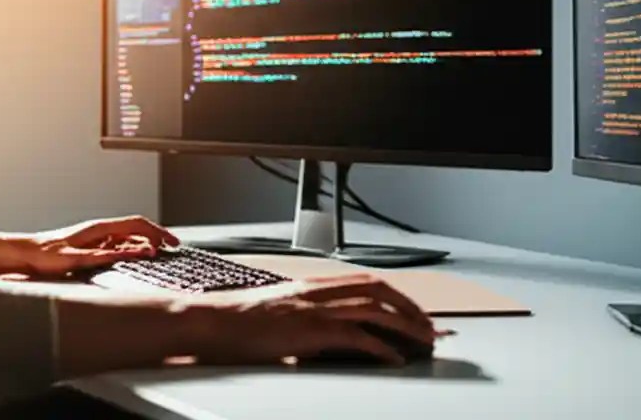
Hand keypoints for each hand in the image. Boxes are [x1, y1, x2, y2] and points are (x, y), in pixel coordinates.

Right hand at [0, 215, 179, 278]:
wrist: (27, 254)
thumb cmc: (56, 253)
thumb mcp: (90, 250)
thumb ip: (111, 249)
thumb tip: (138, 251)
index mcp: (101, 229)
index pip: (135, 223)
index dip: (157, 230)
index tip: (173, 241)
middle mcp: (96, 230)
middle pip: (134, 224)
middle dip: (158, 232)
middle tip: (174, 244)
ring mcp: (85, 241)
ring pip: (120, 234)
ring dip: (142, 240)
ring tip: (159, 248)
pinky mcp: (73, 255)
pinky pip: (98, 254)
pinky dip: (117, 253)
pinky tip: (129, 256)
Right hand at [186, 274, 445, 365]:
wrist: (211, 323)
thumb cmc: (239, 322)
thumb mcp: (280, 313)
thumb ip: (309, 316)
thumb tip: (335, 334)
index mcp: (312, 286)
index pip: (366, 281)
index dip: (396, 295)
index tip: (415, 312)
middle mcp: (317, 291)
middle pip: (378, 289)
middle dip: (409, 307)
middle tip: (429, 328)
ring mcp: (313, 308)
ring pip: (374, 308)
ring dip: (404, 326)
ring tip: (423, 343)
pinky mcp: (308, 329)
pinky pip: (355, 335)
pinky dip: (380, 346)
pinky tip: (394, 359)